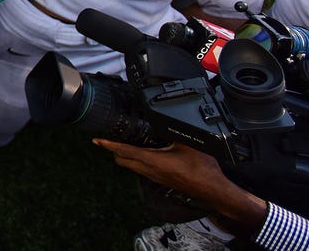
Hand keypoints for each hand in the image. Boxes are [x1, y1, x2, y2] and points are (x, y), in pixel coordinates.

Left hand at [94, 140, 268, 230]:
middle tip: (107, 139)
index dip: (108, 145)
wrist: (212, 189)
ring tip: (122, 144)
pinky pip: (141, 170)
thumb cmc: (202, 169)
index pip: (124, 151)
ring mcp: (154, 177)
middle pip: (122, 160)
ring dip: (124, 156)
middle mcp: (149, 170)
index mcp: (153, 161)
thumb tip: (164, 119)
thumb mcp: (187, 143)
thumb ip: (174, 130)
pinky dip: (136, 161)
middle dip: (113, 150)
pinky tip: (143, 154)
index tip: (96, 140)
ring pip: (131, 166)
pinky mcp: (161, 180)